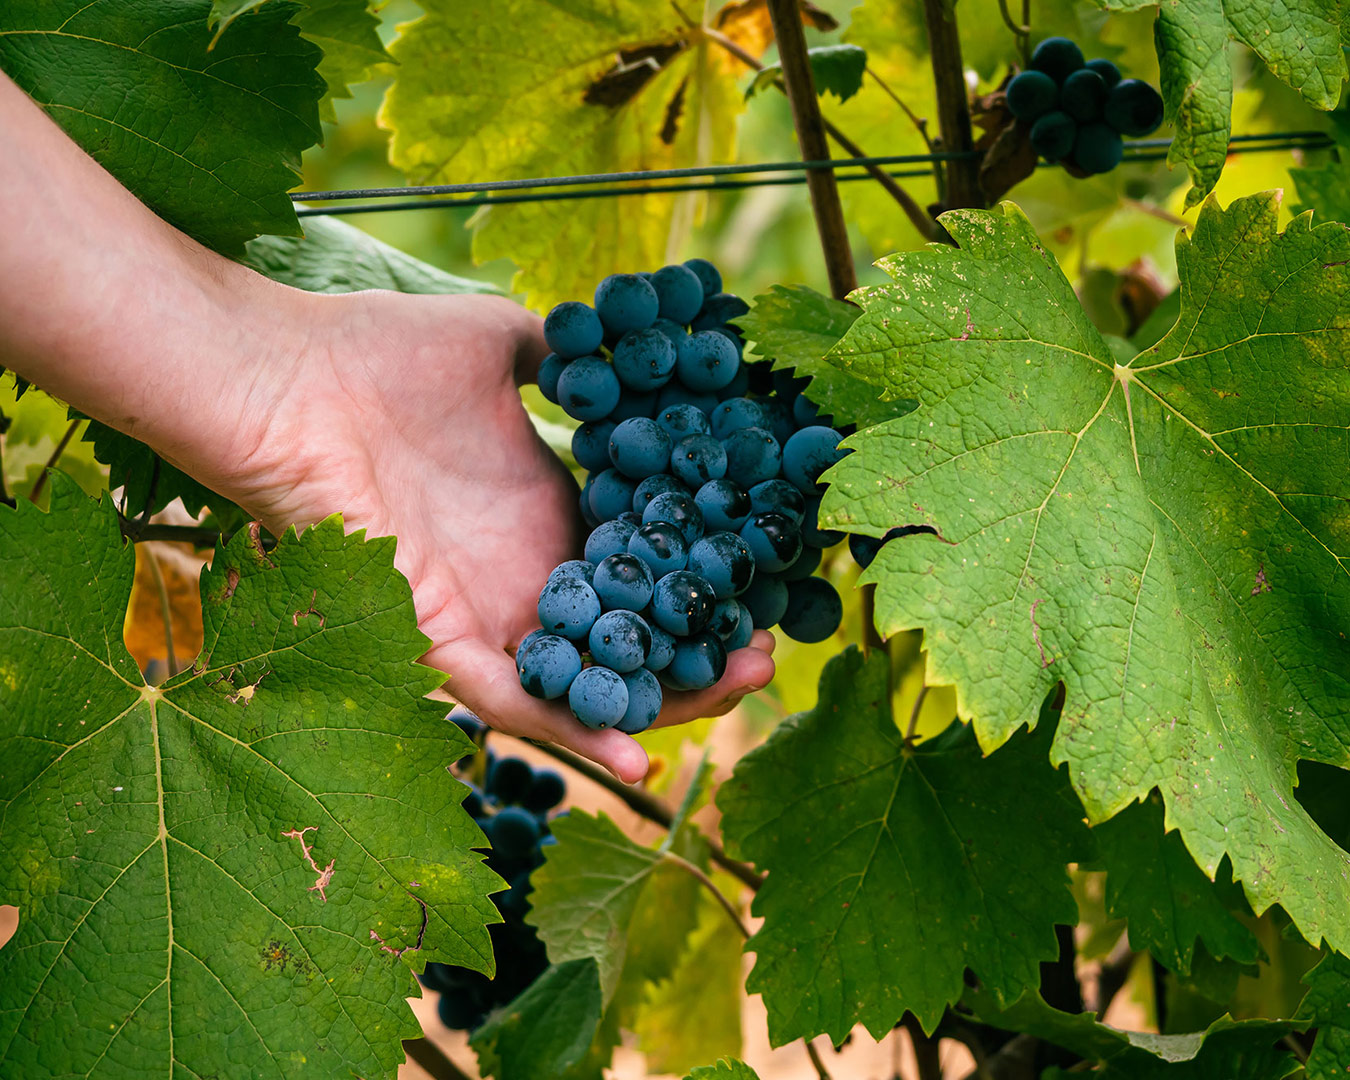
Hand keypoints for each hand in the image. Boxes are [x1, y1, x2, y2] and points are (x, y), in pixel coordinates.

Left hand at [204, 289, 774, 782]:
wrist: (285, 377)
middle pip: (624, 635)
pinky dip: (572, 728)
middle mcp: (521, 573)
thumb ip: (566, 355)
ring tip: (738, 686)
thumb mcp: (502, 344)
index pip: (637, 565)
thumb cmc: (380, 353)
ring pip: (582, 682)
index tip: (767, 575)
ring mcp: (482, 612)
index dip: (700, 578)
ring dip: (659, 698)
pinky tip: (639, 751)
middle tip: (769, 649)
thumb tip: (625, 339)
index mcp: (543, 512)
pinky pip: (511, 702)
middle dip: (700, 650)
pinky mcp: (436, 639)